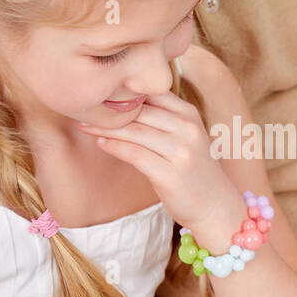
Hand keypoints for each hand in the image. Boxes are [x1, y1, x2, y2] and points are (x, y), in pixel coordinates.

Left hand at [78, 91, 240, 237]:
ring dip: (105, 127)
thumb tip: (121, 102)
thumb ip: (161, 119)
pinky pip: (135, 155)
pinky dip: (115, 147)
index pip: (152, 93)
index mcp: (190, 115)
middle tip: (82, 106)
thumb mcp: (184, 137)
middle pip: (140, 110)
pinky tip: (100, 143)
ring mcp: (181, 152)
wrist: (215, 206)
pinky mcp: (170, 174)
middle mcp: (188, 129)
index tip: (99, 92)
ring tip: (84, 124)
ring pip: (135, 131)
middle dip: (108, 108)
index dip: (124, 90)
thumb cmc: (193, 170)